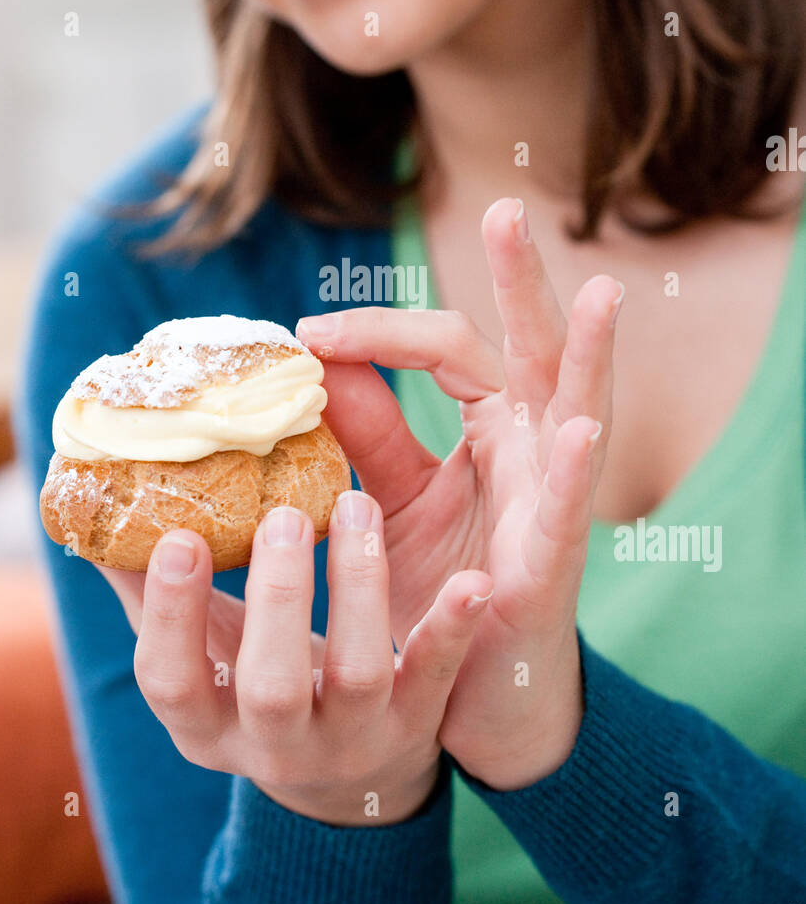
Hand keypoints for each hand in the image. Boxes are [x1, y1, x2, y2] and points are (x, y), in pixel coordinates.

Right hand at [94, 493, 490, 825]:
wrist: (349, 777)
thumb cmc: (259, 683)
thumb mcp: (205, 652)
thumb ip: (153, 592)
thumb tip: (94, 505)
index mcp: (207, 722)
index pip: (171, 683)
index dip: (168, 615)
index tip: (179, 537)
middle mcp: (275, 745)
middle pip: (270, 688)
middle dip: (276, 599)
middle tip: (283, 515)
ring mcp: (352, 740)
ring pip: (358, 674)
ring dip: (358, 587)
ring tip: (358, 503)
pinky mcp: (416, 725)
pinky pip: (437, 676)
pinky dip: (452, 628)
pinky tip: (469, 578)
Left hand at [294, 197, 622, 791]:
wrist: (463, 693)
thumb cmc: (439, 589)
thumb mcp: (392, 500)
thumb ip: (368, 433)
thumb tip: (320, 361)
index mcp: (490, 426)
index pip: (445, 347)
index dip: (380, 332)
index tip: (306, 336)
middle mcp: (529, 448)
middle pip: (530, 347)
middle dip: (523, 281)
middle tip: (508, 210)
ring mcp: (550, 500)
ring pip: (578, 409)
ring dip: (588, 352)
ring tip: (597, 293)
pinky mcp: (553, 565)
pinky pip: (566, 510)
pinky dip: (571, 466)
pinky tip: (578, 424)